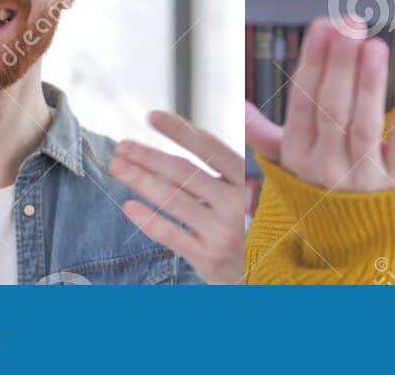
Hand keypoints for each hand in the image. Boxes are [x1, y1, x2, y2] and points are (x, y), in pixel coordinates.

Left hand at [110, 112, 246, 285]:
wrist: (276, 277)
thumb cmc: (261, 229)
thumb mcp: (262, 192)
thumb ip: (237, 163)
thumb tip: (226, 119)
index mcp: (248, 182)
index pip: (209, 148)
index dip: (179, 131)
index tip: (153, 117)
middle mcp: (237, 205)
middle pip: (184, 172)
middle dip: (148, 156)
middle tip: (122, 145)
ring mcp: (222, 232)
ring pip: (173, 200)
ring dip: (141, 181)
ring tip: (118, 167)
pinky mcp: (209, 258)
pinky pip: (171, 235)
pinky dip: (148, 219)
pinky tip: (129, 206)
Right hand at [244, 17, 394, 191]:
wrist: (359, 244)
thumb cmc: (323, 191)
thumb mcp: (292, 166)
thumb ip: (266, 137)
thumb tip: (238, 108)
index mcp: (298, 155)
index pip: (304, 103)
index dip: (314, 62)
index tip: (323, 24)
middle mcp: (326, 166)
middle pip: (332, 108)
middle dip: (340, 62)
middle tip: (351, 22)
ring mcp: (363, 175)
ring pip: (362, 124)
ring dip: (369, 82)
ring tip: (374, 44)